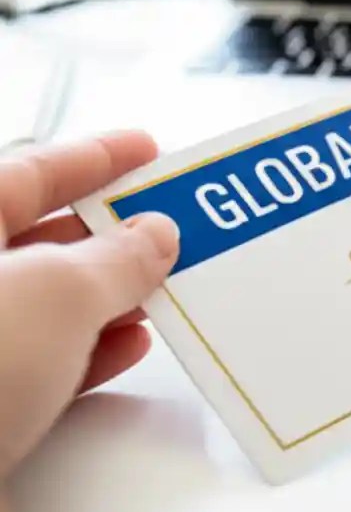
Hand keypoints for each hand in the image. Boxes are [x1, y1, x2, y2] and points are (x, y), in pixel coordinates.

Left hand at [0, 132, 178, 484]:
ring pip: (44, 304)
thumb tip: (151, 237)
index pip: (25, 173)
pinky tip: (128, 347)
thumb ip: (116, 258)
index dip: (92, 157)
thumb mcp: (58, 293)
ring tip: (161, 285)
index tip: (143, 149)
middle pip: (34, 240)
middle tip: (164, 221)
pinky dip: (90, 349)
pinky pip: (41, 361)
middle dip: (107, 232)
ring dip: (107, 295)